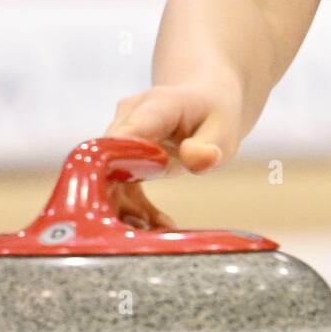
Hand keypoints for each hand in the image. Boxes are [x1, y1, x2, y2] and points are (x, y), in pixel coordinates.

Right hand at [103, 82, 240, 228]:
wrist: (206, 100)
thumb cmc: (214, 115)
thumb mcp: (224, 130)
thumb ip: (210, 146)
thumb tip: (196, 159)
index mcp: (156, 105)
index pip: (125, 134)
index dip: (115, 166)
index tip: (123, 200)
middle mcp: (129, 115)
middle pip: (107, 160)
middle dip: (120, 200)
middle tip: (148, 231)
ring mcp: (120, 132)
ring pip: (107, 176)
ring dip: (127, 209)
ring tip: (158, 231)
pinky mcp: (118, 152)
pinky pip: (116, 183)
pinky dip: (133, 207)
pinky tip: (156, 224)